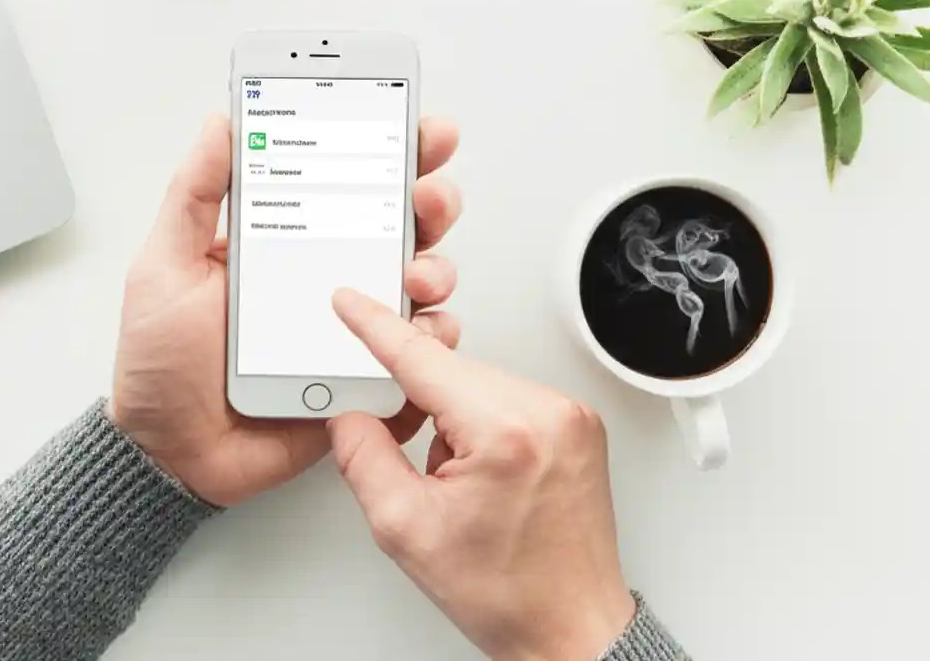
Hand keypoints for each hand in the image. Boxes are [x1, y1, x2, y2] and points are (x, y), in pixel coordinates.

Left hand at [112, 115, 462, 506]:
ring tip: (415, 274)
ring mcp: (351, 327)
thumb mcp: (165, 265)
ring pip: (422, 283)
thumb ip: (194, 195)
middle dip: (431, 200)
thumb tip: (222, 123)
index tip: (420, 127)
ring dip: (436, 266)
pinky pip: (420, 353)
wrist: (171, 452)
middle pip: (402, 225)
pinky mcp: (364, 377)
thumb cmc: (162, 362)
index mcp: (285, 240)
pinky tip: (421, 328)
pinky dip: (435, 336)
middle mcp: (328, 276)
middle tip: (427, 198)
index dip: (392, 149)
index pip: (347, 181)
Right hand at [327, 290, 635, 660]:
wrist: (569, 628)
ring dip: (454, 421)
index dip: (376, 327)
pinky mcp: (578, 426)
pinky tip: (488, 479)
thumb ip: (363, 455)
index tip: (353, 301)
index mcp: (505, 431)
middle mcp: (547, 412)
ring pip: (478, 386)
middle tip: (425, 475)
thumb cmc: (507, 592)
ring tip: (467, 489)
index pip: (422, 359)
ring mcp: (570, 417)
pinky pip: (508, 401)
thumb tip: (350, 415)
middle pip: (451, 373)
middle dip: (421, 408)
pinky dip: (483, 427)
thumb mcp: (404, 526)